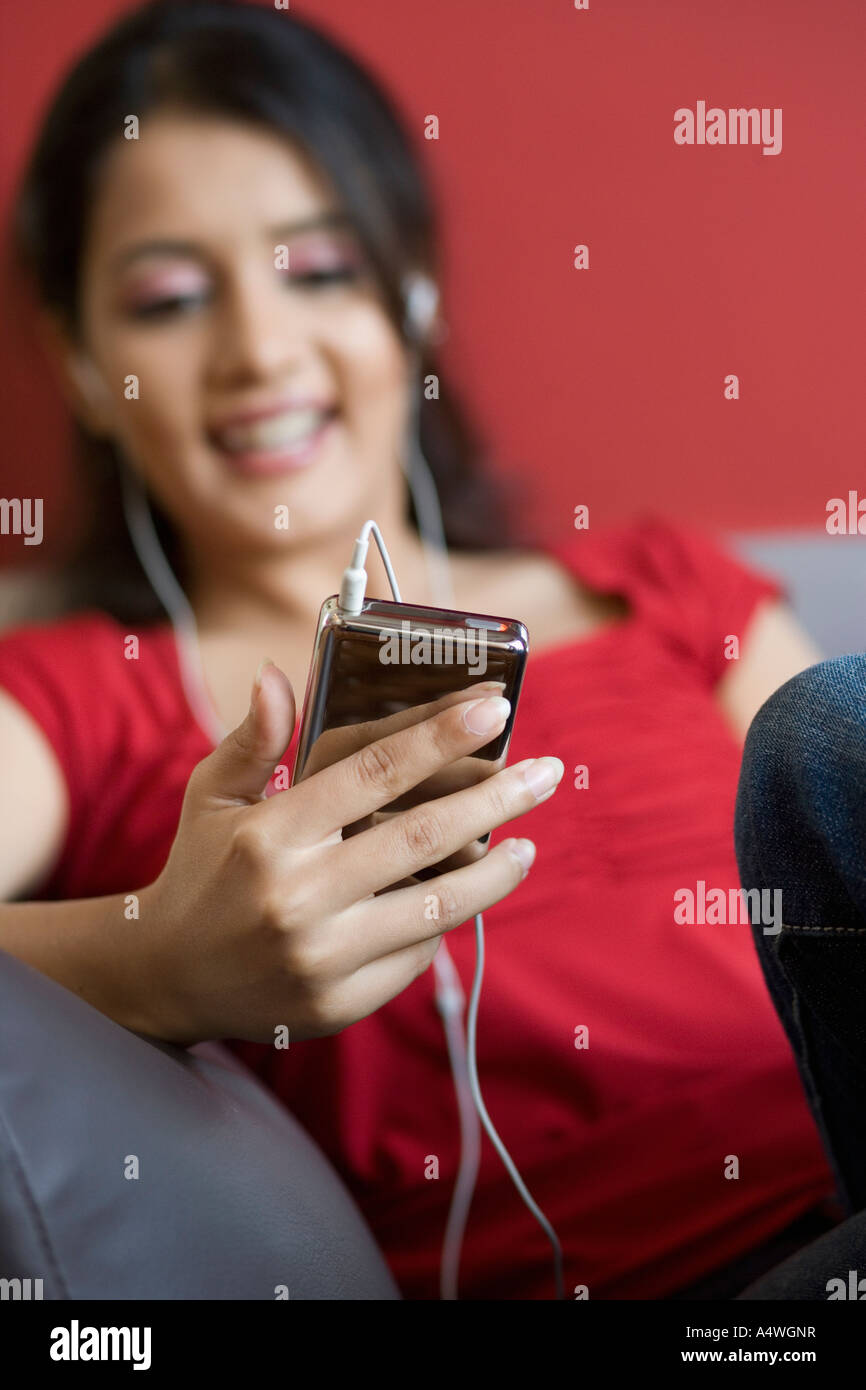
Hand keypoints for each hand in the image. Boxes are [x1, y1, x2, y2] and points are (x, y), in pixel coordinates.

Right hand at [140, 661, 562, 1044]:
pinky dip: (445, 919)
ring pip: (437, 906)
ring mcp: (322, 956)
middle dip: (497, 798)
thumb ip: (253, 741)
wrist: (168, 978)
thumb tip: (278, 676)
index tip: (494, 707)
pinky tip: (466, 893)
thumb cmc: (200, 871)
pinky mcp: (340, 1001)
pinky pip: (416, 953)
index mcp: (269, 835)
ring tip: (529, 844)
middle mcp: (298, 896)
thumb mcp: (211, 798)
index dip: (440, 736)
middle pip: (423, 836)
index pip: (373, 773)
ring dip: (496, 873)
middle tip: (547, 772)